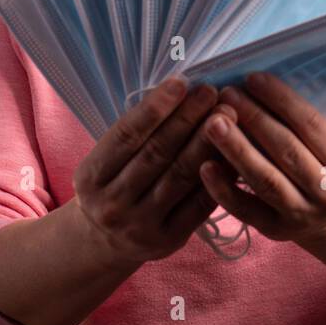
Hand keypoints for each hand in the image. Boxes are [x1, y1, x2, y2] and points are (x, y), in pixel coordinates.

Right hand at [71, 77, 232, 264]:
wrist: (104, 242)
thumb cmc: (113, 185)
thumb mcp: (106, 161)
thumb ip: (136, 133)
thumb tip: (179, 90)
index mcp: (91, 177)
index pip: (125, 135)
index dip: (154, 108)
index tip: (181, 82)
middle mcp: (112, 204)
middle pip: (156, 154)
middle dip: (187, 119)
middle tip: (212, 91)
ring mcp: (140, 225)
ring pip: (181, 176)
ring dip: (207, 141)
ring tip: (228, 114)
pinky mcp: (169, 240)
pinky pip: (200, 203)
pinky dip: (219, 174)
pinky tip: (235, 150)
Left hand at [200, 72, 325, 247]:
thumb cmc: (318, 170)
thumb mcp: (324, 149)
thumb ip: (296, 125)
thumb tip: (254, 86)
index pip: (311, 125)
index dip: (281, 99)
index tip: (252, 78)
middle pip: (287, 150)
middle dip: (254, 119)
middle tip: (226, 95)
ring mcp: (301, 214)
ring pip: (265, 180)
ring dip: (236, 148)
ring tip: (212, 123)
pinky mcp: (274, 230)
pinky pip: (245, 209)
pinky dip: (223, 188)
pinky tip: (204, 166)